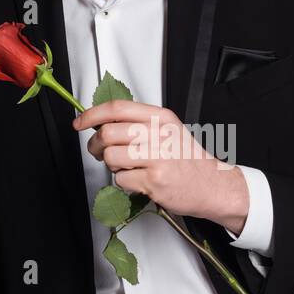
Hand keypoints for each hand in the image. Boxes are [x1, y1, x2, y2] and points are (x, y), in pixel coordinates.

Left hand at [71, 100, 249, 234]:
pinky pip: (121, 179)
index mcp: (161, 117)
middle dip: (96, 145)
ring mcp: (157, 158)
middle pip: (108, 133)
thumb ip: (140, 123)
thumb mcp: (170, 130)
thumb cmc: (188, 160)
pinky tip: (139, 180)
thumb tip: (102, 122)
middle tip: (99, 152)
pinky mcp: (154, 181)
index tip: (79, 122)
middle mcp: (159, 134)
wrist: (213, 185)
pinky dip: (124, 182)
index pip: (117, 108)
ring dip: (111, 166)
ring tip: (126, 167)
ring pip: (111, 157)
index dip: (91, 114)